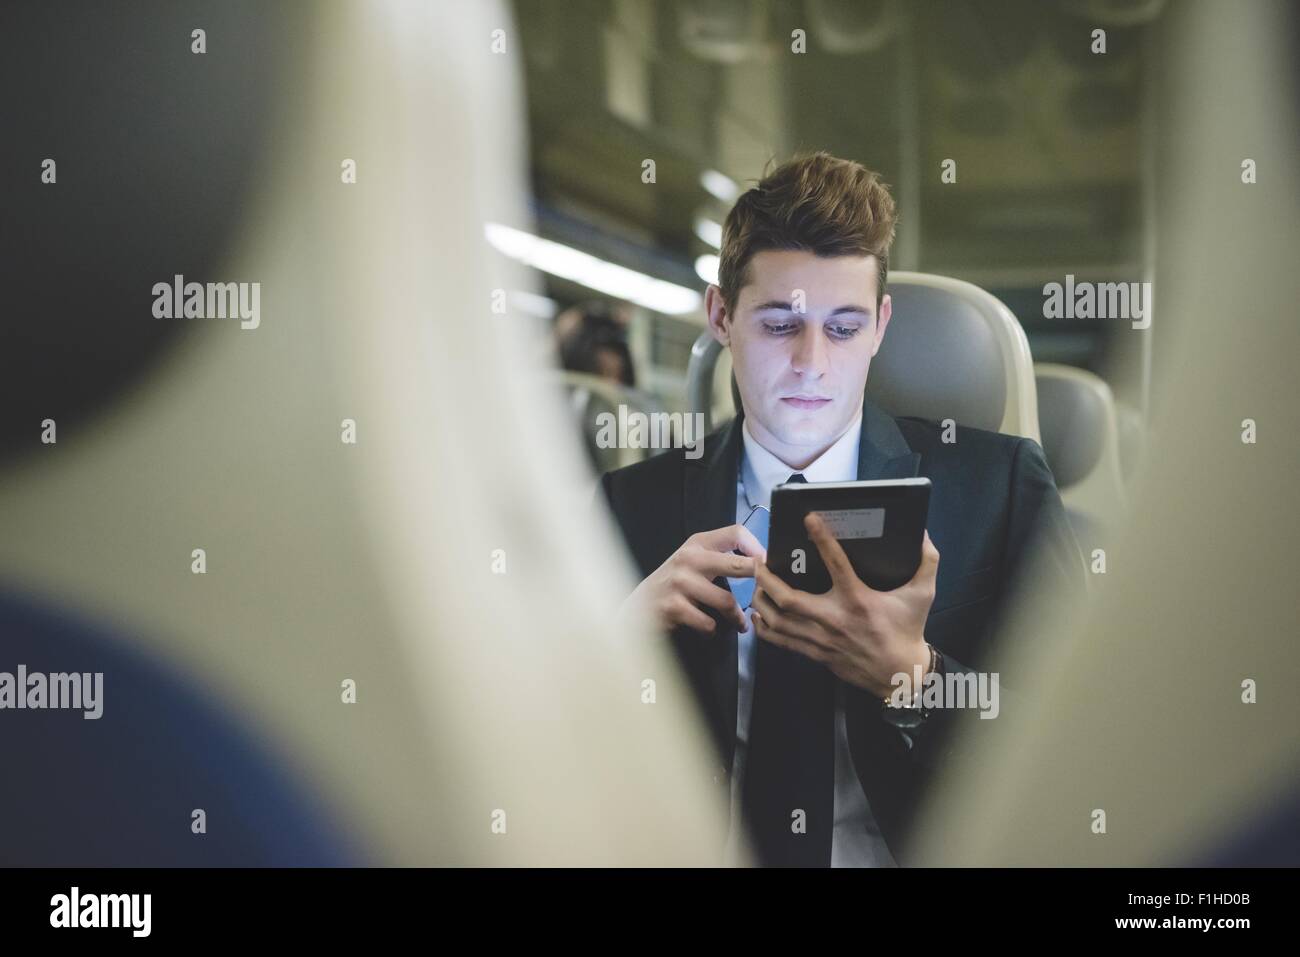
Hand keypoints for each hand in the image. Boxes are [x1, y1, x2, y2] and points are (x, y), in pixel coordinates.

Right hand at [622, 524, 766, 634]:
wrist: (638, 606)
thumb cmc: (673, 584)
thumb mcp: (693, 562)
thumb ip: (719, 558)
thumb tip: (761, 564)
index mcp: (698, 543)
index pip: (736, 533)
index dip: (758, 547)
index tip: (768, 565)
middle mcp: (690, 558)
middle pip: (738, 565)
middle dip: (759, 580)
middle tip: (768, 593)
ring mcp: (680, 583)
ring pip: (726, 602)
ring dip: (737, 618)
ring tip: (740, 624)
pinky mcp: (674, 607)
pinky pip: (708, 623)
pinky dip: (713, 630)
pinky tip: (709, 629)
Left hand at [751, 514, 938, 696]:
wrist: (901, 675)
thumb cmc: (909, 630)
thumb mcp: (923, 595)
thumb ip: (927, 562)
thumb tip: (924, 534)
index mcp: (858, 600)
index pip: (837, 563)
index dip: (822, 538)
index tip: (808, 519)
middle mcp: (835, 619)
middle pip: (790, 598)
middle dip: (768, 579)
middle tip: (757, 561)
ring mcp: (822, 639)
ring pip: (780, 620)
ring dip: (762, 600)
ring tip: (755, 584)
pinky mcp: (816, 653)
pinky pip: (783, 641)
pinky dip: (765, 627)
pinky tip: (758, 613)